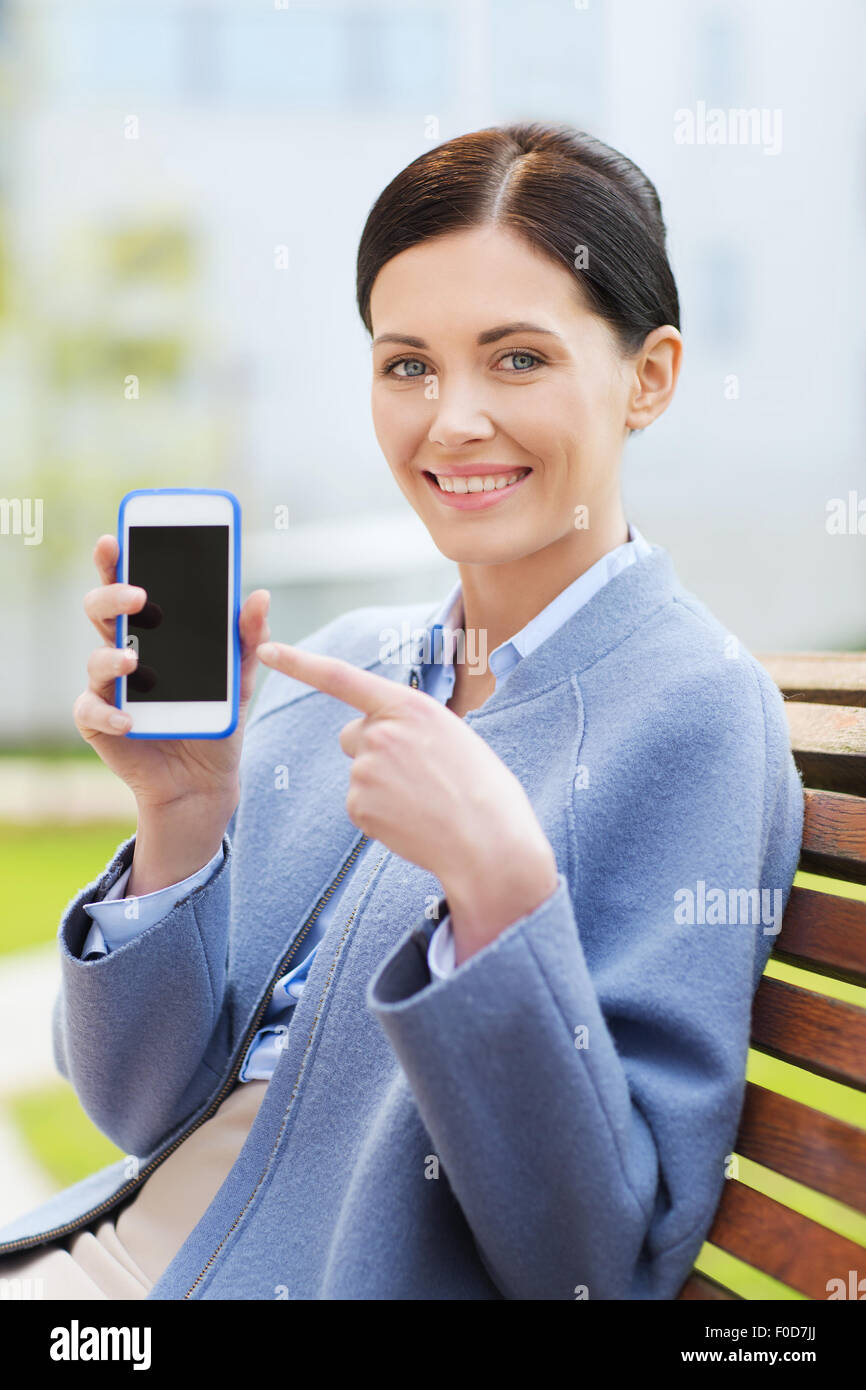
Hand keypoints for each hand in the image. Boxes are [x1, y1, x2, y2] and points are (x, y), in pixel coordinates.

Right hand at [74, 533, 271, 813]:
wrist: (206, 780)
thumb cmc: (216, 718)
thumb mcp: (242, 677)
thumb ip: (249, 638)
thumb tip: (260, 595)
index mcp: (153, 633)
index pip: (129, 587)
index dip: (116, 560)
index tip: (116, 538)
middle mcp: (123, 653)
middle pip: (102, 612)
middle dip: (113, 596)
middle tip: (139, 596)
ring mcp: (108, 688)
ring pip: (95, 660)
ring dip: (111, 659)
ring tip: (132, 663)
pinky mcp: (100, 724)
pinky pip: (92, 712)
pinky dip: (107, 713)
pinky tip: (128, 718)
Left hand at [255, 641, 559, 963]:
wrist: (489, 844)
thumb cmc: (482, 789)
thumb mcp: (453, 734)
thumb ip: (410, 725)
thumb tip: (379, 738)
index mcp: (409, 706)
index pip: (341, 676)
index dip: (299, 662)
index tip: (266, 649)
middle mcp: (380, 732)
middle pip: (352, 734)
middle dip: (373, 750)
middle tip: (417, 775)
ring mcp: (366, 770)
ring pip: (360, 773)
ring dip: (383, 786)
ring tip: (425, 801)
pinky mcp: (359, 806)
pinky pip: (361, 805)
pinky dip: (382, 814)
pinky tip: (413, 821)